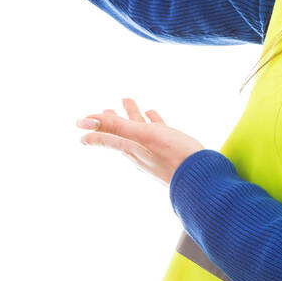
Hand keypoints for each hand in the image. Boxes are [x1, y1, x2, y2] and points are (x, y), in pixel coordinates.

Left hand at [77, 98, 205, 187]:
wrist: (202, 178)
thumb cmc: (174, 157)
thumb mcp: (143, 137)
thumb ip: (116, 127)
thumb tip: (85, 122)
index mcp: (131, 148)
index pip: (106, 137)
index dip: (92, 130)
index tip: (79, 124)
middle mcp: (140, 151)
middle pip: (121, 132)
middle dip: (112, 120)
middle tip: (104, 109)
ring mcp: (155, 151)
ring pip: (139, 130)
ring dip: (132, 116)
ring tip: (128, 102)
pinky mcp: (171, 150)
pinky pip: (157, 132)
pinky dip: (152, 121)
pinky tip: (154, 116)